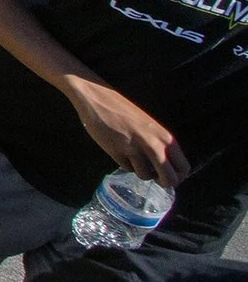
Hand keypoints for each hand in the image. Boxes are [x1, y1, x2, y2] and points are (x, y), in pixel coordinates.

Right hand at [64, 77, 191, 188]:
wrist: (98, 99)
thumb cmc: (124, 111)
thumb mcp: (149, 127)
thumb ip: (159, 144)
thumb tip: (164, 167)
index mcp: (165, 137)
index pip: (183, 168)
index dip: (177, 176)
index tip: (168, 176)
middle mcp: (154, 145)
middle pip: (169, 179)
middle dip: (162, 182)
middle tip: (155, 177)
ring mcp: (136, 150)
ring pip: (146, 176)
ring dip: (140, 172)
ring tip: (133, 158)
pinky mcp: (118, 152)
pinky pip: (127, 168)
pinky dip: (125, 164)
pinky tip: (119, 151)